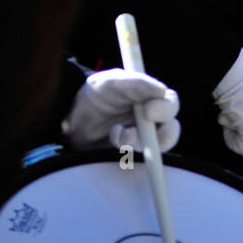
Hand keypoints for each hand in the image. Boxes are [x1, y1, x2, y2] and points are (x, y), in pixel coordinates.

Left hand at [62, 70, 180, 151]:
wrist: (72, 117)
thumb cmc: (96, 94)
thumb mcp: (111, 82)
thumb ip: (135, 84)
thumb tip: (161, 90)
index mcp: (151, 98)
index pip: (170, 105)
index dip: (164, 109)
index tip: (147, 111)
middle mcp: (151, 119)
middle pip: (170, 131)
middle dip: (159, 136)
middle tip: (136, 132)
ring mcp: (140, 138)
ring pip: (153, 148)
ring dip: (135, 142)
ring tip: (115, 132)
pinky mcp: (129, 154)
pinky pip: (137, 160)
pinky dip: (126, 153)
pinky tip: (110, 140)